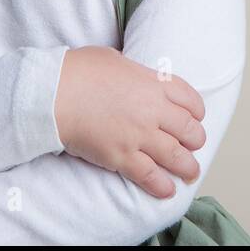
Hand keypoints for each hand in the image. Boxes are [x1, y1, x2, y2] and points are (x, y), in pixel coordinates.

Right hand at [53, 46, 206, 198]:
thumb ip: (133, 72)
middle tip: (193, 146)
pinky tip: (167, 191)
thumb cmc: (77, 70)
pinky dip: (162, 186)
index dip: (196, 111)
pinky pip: (150, 176)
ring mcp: (139, 135)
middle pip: (189, 129)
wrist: (53, 92)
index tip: (195, 118)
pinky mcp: (122, 157)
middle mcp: (152, 110)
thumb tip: (134, 79)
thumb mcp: (114, 60)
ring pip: (176, 156)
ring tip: (190, 173)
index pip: (189, 99)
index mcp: (153, 83)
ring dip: (187, 167)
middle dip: (195, 140)